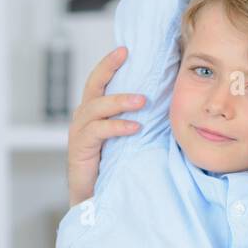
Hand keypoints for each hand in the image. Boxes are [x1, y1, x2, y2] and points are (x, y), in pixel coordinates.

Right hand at [67, 46, 145, 205]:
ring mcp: (79, 132)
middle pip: (93, 85)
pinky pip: (98, 131)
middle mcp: (83, 117)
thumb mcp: (130, 138)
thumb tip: (168, 100)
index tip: (125, 48)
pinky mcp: (79, 148)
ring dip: (120, 101)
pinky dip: (117, 127)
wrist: (97, 198)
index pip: (100, 81)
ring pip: (96, 106)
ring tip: (142, 101)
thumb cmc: (116, 168)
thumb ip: (140, 119)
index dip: (110, 64)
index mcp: (94, 112)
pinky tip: (134, 127)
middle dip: (108, 68)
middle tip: (126, 55)